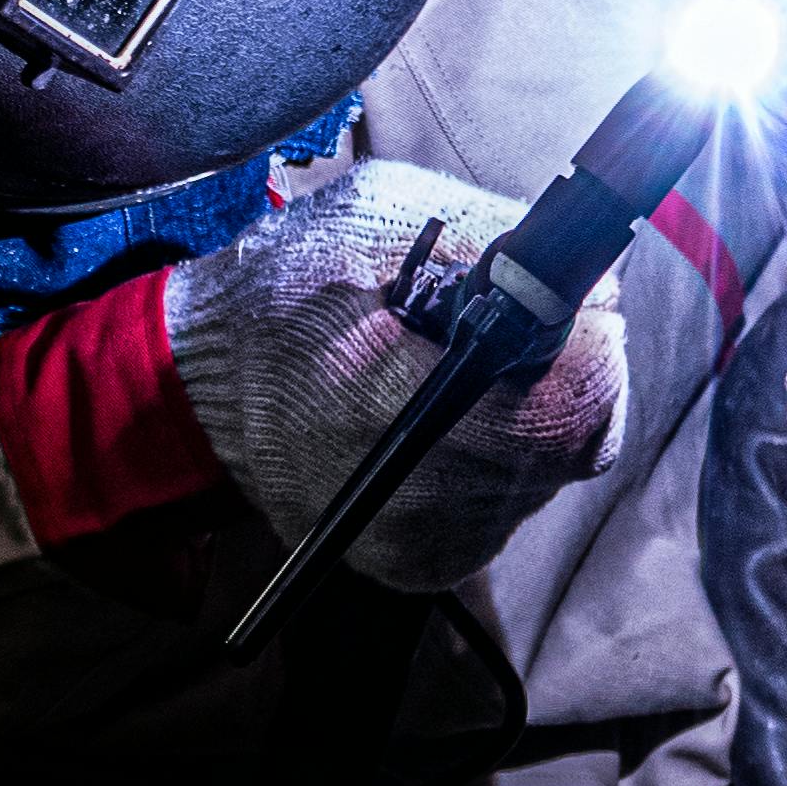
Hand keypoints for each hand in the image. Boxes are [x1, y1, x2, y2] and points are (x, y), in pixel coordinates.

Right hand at [159, 159, 627, 589]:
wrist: (188, 390)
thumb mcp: (377, 216)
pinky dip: (486, 456)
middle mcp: (431, 508)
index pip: (583, 401)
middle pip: (576, 438)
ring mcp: (427, 549)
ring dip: (519, 416)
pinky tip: (428, 418)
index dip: (587, 343)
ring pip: (544, 472)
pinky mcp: (420, 569)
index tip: (556, 309)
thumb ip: (495, 235)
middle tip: (486, 335)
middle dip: (552, 376)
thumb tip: (598, 271)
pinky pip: (500, 504)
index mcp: (417, 415)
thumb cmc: (275, 294)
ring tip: (439, 375)